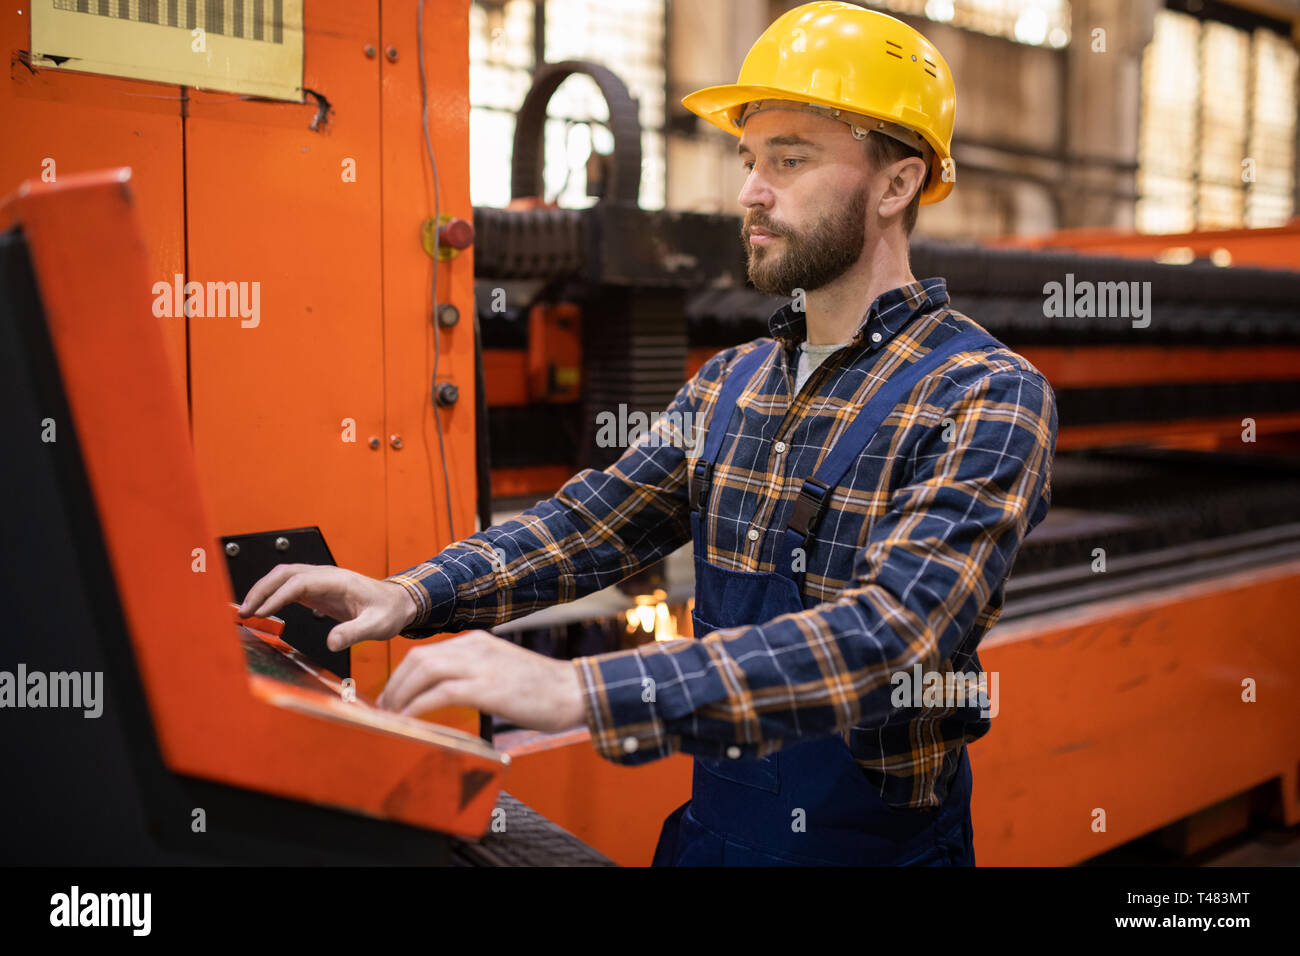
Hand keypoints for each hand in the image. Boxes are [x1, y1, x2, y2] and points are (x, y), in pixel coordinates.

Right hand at [237, 563, 418, 650]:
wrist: (398, 603)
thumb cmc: (389, 612)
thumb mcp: (377, 625)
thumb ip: (355, 632)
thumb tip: (331, 643)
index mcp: (338, 580)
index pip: (299, 582)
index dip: (278, 596)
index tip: (261, 612)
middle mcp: (326, 576)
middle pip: (285, 574)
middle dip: (261, 590)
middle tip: (243, 611)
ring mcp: (320, 581)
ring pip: (284, 577)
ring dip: (263, 590)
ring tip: (246, 611)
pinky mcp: (317, 590)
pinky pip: (289, 587)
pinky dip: (272, 595)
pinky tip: (262, 610)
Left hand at [379, 630, 586, 732]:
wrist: (573, 691)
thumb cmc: (542, 688)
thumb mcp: (502, 670)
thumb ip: (474, 674)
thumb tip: (445, 691)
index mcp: (477, 642)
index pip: (426, 652)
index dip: (402, 674)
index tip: (392, 695)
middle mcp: (475, 647)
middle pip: (418, 659)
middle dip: (395, 684)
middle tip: (384, 708)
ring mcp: (481, 665)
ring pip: (423, 671)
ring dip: (401, 695)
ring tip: (392, 716)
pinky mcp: (487, 687)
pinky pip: (440, 693)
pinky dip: (418, 706)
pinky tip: (409, 719)